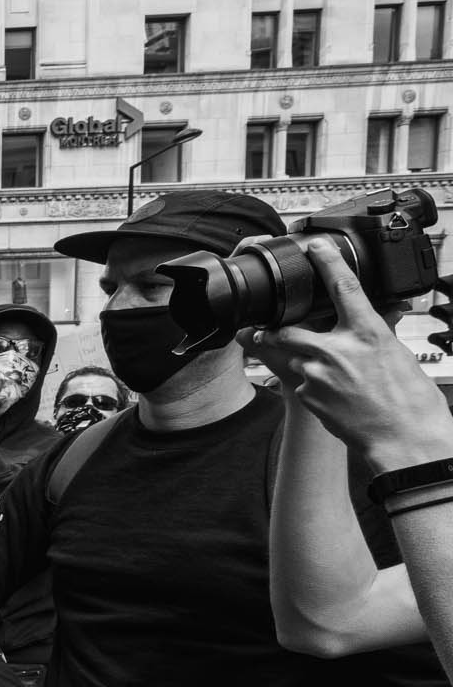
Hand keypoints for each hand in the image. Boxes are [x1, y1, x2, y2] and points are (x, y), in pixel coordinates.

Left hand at [240, 239, 452, 471]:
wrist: (404, 439)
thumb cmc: (410, 399)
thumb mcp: (399, 353)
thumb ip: (381, 330)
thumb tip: (384, 311)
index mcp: (368, 333)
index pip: (343, 288)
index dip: (327, 263)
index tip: (315, 247)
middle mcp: (338, 350)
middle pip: (288, 329)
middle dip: (278, 329)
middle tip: (276, 328)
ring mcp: (318, 375)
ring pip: (294, 357)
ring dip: (303, 361)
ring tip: (329, 374)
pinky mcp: (308, 397)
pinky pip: (301, 383)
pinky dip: (312, 385)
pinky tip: (334, 395)